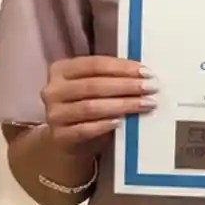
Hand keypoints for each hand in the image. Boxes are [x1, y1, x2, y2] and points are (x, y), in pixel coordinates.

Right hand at [41, 56, 157, 155]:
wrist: (68, 139)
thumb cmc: (87, 105)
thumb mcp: (93, 87)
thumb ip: (110, 78)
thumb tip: (144, 75)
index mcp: (61, 69)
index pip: (94, 64)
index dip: (121, 67)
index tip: (146, 72)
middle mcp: (53, 90)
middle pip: (94, 85)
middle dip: (126, 86)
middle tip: (151, 88)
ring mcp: (54, 114)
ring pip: (91, 107)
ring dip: (122, 105)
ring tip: (145, 104)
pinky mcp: (59, 136)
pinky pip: (84, 129)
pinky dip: (104, 125)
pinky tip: (122, 122)